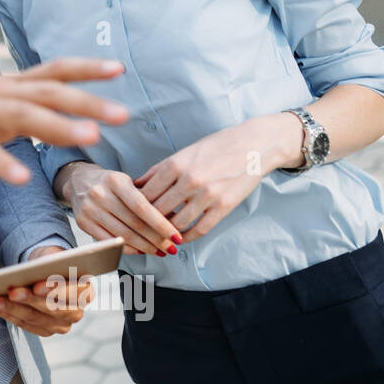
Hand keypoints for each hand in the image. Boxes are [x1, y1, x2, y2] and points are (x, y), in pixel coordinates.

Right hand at [0, 58, 128, 185]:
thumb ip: (33, 106)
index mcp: (11, 84)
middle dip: (86, 102)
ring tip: (89, 137)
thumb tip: (76, 117)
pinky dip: (2, 161)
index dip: (86, 68)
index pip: (54, 70)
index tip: (119, 69)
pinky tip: (22, 177)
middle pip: (47, 92)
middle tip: (122, 115)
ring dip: (57, 125)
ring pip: (21, 114)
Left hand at [0, 253, 91, 335]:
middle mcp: (77, 312)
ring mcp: (62, 325)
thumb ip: (51, 261)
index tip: (37, 286)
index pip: (73, 292)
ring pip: (35, 318)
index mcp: (86, 291)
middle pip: (51, 308)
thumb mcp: (53, 256)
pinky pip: (26, 325)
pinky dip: (9, 315)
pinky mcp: (46, 331)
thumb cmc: (50, 263)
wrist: (46, 273)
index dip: (55, 289)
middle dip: (29, 300)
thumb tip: (38, 268)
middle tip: (11, 292)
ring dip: (13, 309)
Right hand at [60, 162, 179, 255]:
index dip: (161, 224)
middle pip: (134, 224)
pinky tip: (140, 250)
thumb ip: (145, 199)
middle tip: (171, 247)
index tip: (176, 235)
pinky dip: (128, 249)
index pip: (142, 207)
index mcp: (115, 181)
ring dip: (145, 247)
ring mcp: (89, 210)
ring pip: (123, 236)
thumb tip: (170, 222)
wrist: (78, 181)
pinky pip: (109, 242)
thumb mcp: (127, 181)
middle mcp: (100, 194)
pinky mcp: (82, 223)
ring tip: (159, 251)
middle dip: (157, 239)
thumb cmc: (108, 183)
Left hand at [133, 113, 302, 241]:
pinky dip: (186, 237)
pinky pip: (199, 229)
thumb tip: (135, 186)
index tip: (130, 214)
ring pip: (177, 223)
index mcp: (175, 165)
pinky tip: (180, 238)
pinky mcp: (224, 206)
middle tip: (140, 229)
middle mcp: (189, 181)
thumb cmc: (215, 146)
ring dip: (166, 232)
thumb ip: (159, 170)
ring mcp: (208, 195)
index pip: (145, 194)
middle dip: (147, 222)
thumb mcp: (183, 152)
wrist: (254, 145)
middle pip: (157, 211)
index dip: (134, 207)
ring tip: (159, 234)